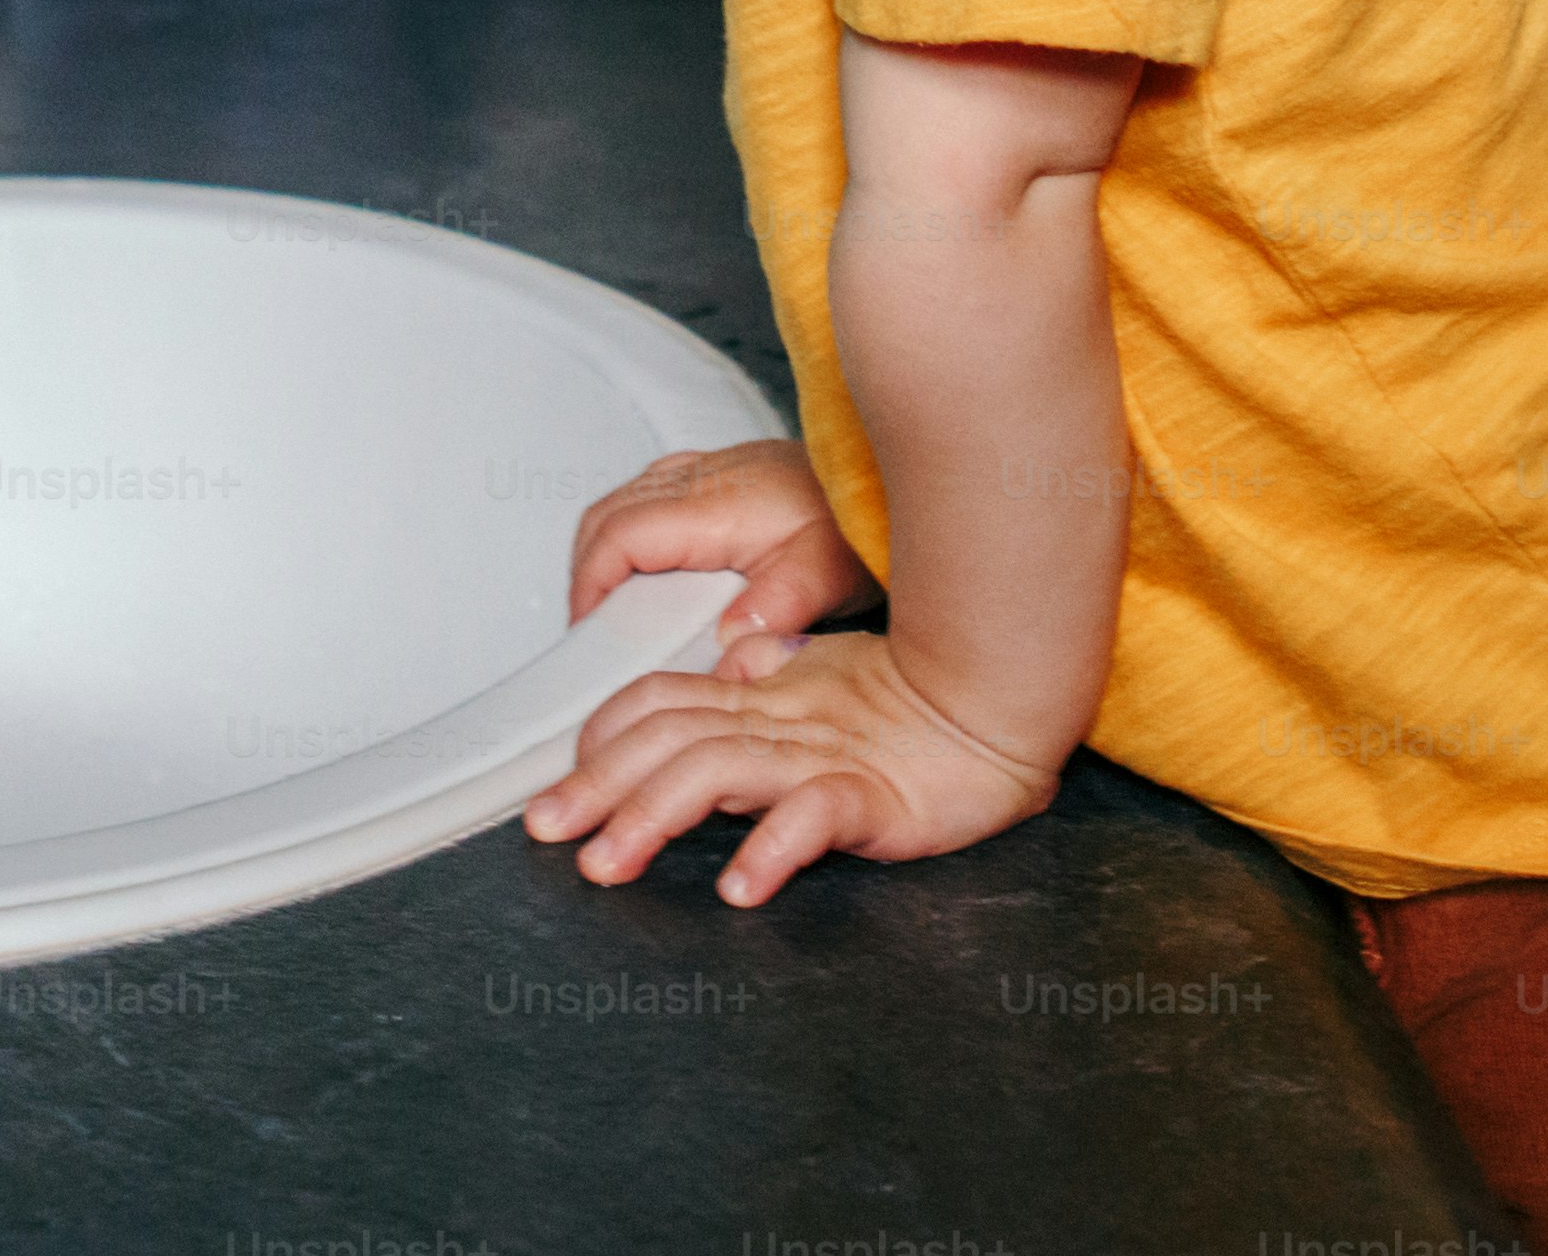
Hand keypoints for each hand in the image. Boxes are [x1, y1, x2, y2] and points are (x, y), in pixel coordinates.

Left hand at [522, 629, 1060, 905]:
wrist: (999, 705)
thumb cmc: (910, 698)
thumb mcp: (819, 675)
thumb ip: (764, 670)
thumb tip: (722, 659)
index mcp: (759, 693)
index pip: (659, 700)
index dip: (602, 736)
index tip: (560, 785)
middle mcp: (776, 719)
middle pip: (666, 739)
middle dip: (597, 785)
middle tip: (548, 831)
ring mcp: (820, 755)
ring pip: (717, 771)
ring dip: (652, 818)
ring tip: (608, 865)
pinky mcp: (872, 794)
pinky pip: (814, 815)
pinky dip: (772, 848)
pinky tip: (741, 887)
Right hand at [564, 440, 868, 672]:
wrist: (888, 482)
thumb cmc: (860, 526)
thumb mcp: (829, 573)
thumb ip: (779, 606)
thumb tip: (727, 640)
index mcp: (715, 505)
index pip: (619, 536)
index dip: (590, 586)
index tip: (589, 633)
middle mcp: (702, 479)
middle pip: (605, 517)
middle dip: (586, 574)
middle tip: (595, 633)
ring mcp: (707, 472)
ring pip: (622, 503)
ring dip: (606, 554)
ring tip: (619, 612)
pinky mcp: (717, 475)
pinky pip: (648, 495)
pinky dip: (631, 533)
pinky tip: (655, 574)